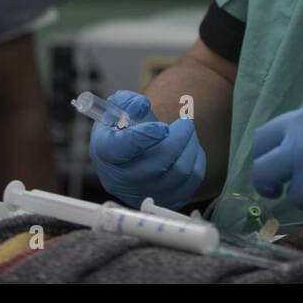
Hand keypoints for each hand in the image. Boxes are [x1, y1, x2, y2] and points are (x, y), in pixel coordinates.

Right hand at [88, 90, 205, 209]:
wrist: (126, 154)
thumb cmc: (121, 127)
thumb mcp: (116, 108)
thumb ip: (127, 101)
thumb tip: (142, 105)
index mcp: (105, 152)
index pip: (122, 148)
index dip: (144, 137)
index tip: (163, 126)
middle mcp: (120, 179)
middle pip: (158, 163)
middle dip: (180, 137)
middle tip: (186, 121)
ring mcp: (142, 194)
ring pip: (179, 173)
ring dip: (191, 147)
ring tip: (189, 131)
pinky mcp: (163, 201)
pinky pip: (191, 184)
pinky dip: (197, 162)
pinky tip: (191, 148)